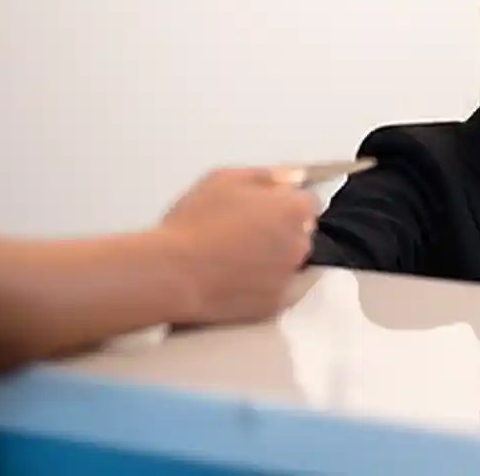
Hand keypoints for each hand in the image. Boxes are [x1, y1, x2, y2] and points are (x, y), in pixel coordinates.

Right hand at [159, 167, 318, 324]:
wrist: (172, 273)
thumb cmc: (194, 223)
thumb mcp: (225, 179)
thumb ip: (267, 175)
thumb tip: (293, 178)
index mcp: (293, 209)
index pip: (308, 201)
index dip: (285, 202)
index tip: (265, 206)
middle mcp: (300, 244)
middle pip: (301, 232)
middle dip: (282, 228)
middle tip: (244, 230)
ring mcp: (290, 277)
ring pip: (290, 261)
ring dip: (274, 256)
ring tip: (236, 256)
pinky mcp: (275, 304)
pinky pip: (278, 288)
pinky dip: (265, 283)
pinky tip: (238, 276)